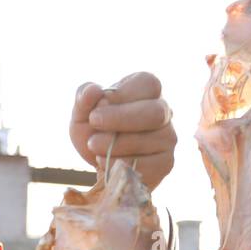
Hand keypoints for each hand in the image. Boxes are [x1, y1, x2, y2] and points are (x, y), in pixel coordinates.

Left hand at [69, 72, 175, 191]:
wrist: (99, 162)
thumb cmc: (95, 130)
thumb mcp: (83, 112)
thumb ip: (84, 98)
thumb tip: (93, 91)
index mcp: (147, 90)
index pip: (147, 84)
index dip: (122, 95)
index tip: (97, 107)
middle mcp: (163, 111)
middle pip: (155, 112)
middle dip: (121, 118)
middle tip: (94, 123)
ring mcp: (168, 138)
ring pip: (150, 140)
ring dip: (116, 144)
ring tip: (93, 145)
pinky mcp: (165, 163)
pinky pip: (148, 165)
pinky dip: (121, 164)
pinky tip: (104, 162)